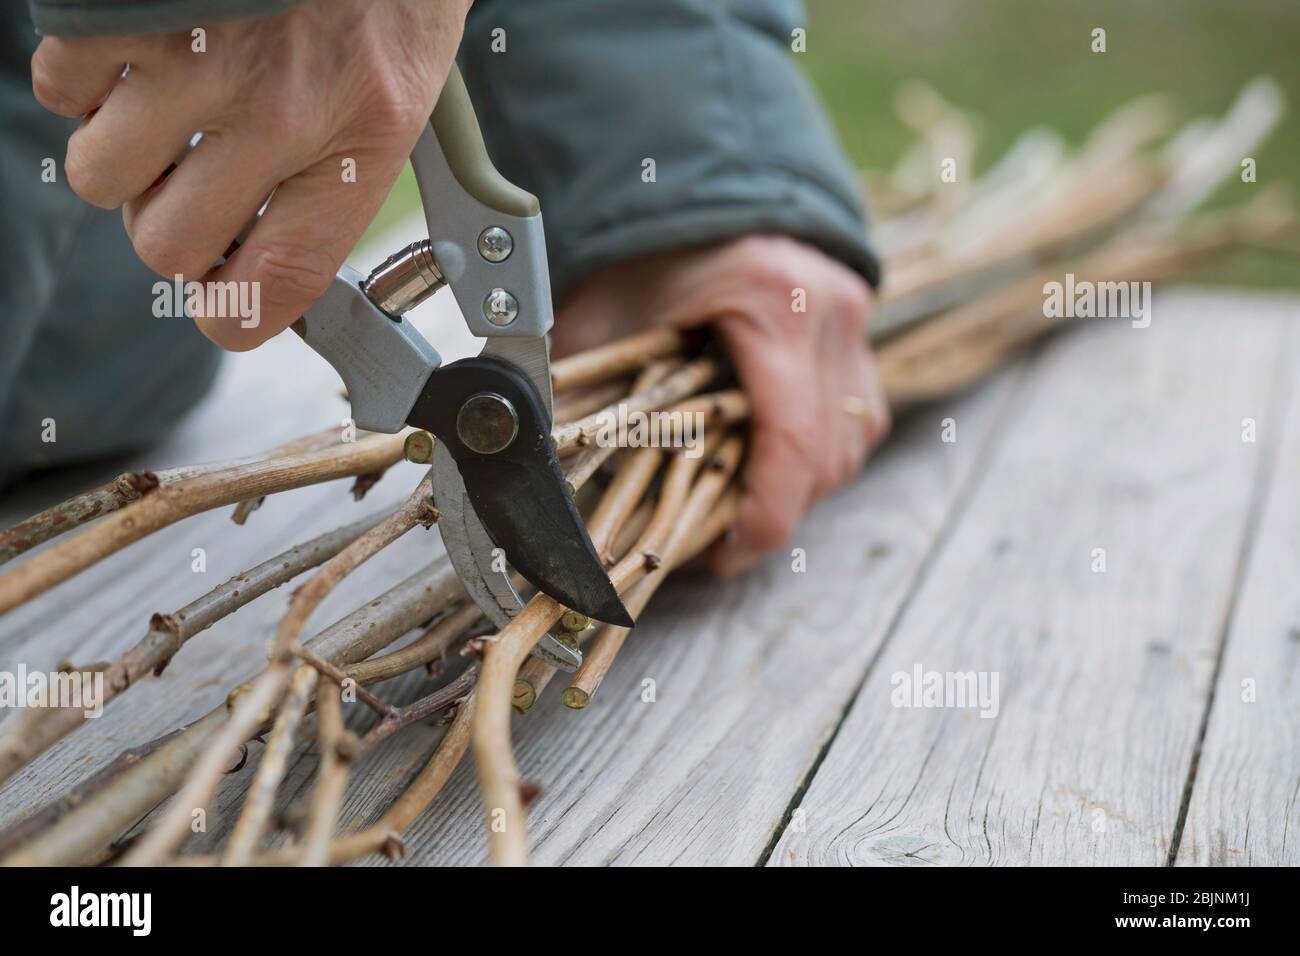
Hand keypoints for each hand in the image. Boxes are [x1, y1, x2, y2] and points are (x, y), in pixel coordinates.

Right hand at [31, 0, 470, 349]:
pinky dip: (86, 81)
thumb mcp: (403, 99)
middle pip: (166, 246)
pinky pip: (62, 88)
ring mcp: (198, 56)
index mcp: (357, 143)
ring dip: (125, 156)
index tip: (225, 306)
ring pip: (103, 176)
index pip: (276, 284)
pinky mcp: (132, 8)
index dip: (235, 317)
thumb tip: (270, 261)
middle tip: (197, 186)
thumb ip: (339, 184)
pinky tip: (138, 54)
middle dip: (172, 227)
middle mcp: (278, 111)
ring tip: (169, 110)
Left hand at [554, 235, 889, 574]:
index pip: (791, 442)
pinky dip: (823, 447)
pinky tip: (774, 459)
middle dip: (778, 510)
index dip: (762, 516)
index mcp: (773, 304)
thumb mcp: (600, 314)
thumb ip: (575, 387)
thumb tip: (531, 465)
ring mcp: (853, 314)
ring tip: (743, 504)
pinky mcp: (856, 321)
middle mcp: (831, 311)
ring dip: (806, 484)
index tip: (724, 555)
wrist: (686, 169)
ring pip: (855, 438)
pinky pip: (859, 409)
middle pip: (830, 453)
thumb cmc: (640, 242)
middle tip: (718, 540)